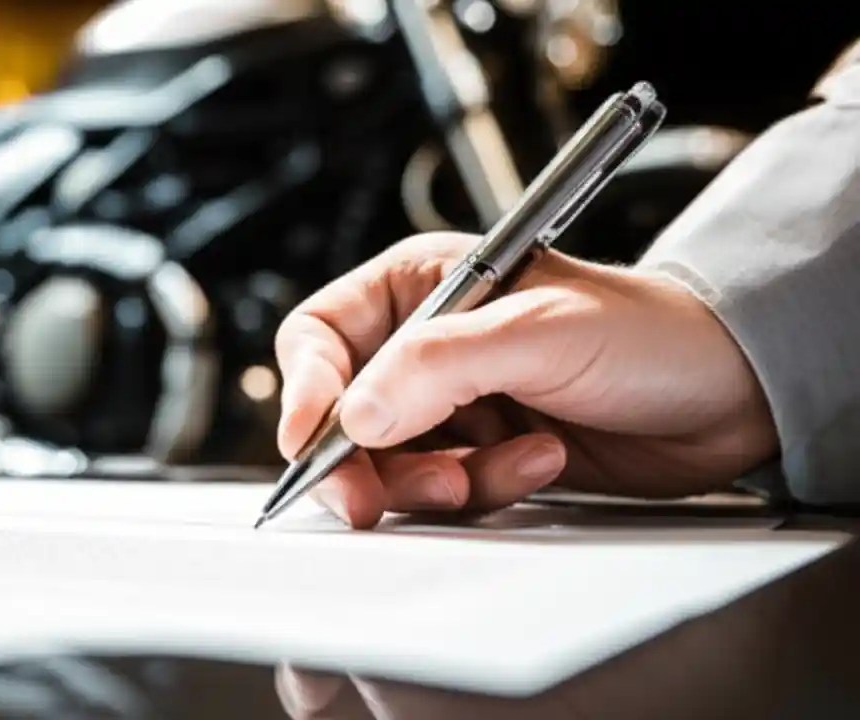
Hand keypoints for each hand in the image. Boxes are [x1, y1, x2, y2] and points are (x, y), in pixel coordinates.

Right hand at [275, 232, 776, 527]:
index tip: (309, 439)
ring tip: (497, 467)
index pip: (321, 336)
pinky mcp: (479, 454)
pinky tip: (539, 461)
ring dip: (434, 480)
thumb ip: (440, 367)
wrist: (728, 393)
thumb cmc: (649, 331)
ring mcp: (451, 404)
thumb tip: (356, 414)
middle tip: (380, 498)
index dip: (304, 387)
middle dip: (365, 461)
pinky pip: (442, 491)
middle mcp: (423, 345)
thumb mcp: (540, 332)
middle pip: (341, 414)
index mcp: (419, 286)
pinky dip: (482, 489)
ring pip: (388, 464)